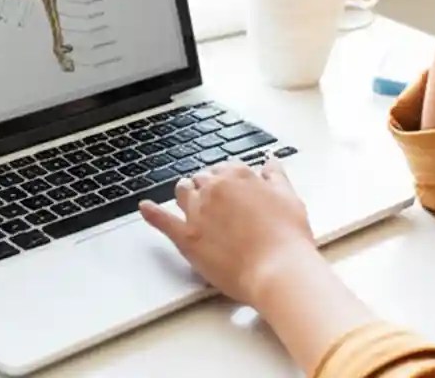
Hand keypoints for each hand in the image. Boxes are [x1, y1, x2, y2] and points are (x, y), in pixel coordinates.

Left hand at [138, 159, 318, 306]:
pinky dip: (152, 213)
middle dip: (208, 188)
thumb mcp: (289, 198)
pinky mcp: (187, 237)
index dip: (229, 181)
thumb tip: (269, 163)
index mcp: (237, 176)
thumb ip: (276, 177)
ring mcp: (197, 212)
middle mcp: (213, 189)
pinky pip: (163, 220)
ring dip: (185, 193)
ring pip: (182, 192)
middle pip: (202, 179)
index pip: (225, 169)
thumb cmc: (287, 239)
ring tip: (189, 200)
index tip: (233, 191)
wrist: (278, 271)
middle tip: (218, 204)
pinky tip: (145, 208)